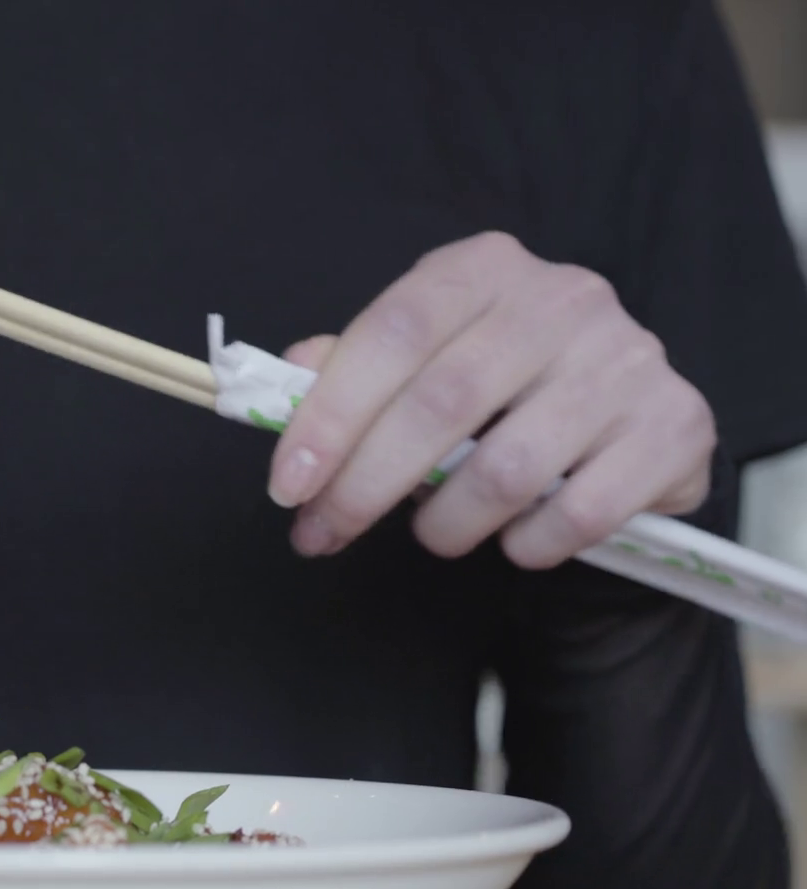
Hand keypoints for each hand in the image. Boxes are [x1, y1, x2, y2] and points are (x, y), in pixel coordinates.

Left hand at [269, 231, 715, 569]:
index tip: (287, 484)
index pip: (392, 333)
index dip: (330, 415)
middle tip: (325, 533)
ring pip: (508, 468)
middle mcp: (563, 299)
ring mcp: (628, 359)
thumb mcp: (423, 357)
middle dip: (365, 485)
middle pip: (441, 403)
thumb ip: (354, 366)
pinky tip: (513, 543)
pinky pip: (582, 510)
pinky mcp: (676, 425)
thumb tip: (286, 382)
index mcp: (485, 270)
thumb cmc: (501, 385)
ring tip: (433, 537)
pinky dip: (529, 543)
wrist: (625, 413)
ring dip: (448, 523)